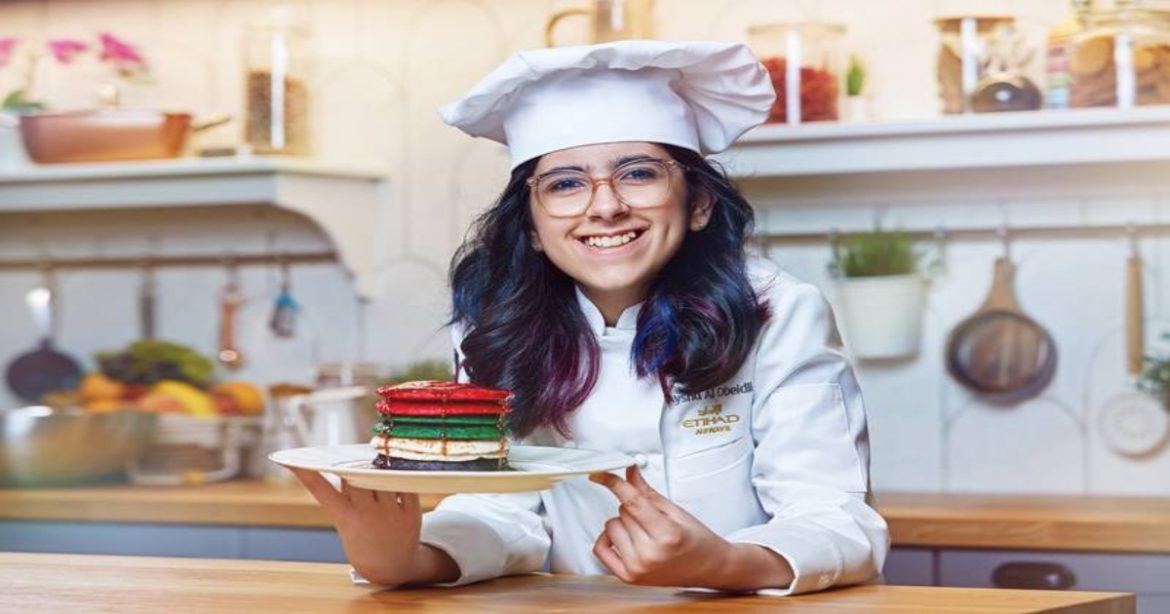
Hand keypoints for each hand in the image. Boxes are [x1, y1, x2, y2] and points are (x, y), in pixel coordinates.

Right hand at [291, 468, 454, 586]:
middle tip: (352, 460)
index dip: (306, 474)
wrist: (393, 566)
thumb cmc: (364, 540)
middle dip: (351, 466)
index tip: (293, 461)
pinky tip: (395, 478)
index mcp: (345, 520)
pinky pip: (405, 484)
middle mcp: (367, 516)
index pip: (322, 491)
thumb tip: (348, 465)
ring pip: (380, 477)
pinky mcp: (410, 513)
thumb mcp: (346, 524)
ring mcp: (390, 514)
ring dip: (376, 469)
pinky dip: (398, 478)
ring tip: (376, 468)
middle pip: (355, 476)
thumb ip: (345, 498)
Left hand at [589, 466, 734, 586]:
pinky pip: (600, 548)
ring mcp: (637, 569)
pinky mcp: (628, 577)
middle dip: (634, 508)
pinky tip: (625, 538)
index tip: (601, 474)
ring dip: (623, 523)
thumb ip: (648, 492)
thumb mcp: (676, 511)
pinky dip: (608, 538)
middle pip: (622, 511)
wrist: (708, 569)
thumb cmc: (697, 540)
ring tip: (645, 532)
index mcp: (667, 535)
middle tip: (653, 518)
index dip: (615, 483)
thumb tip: (629, 472)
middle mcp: (650, 555)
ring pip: (611, 526)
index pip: (633, 502)